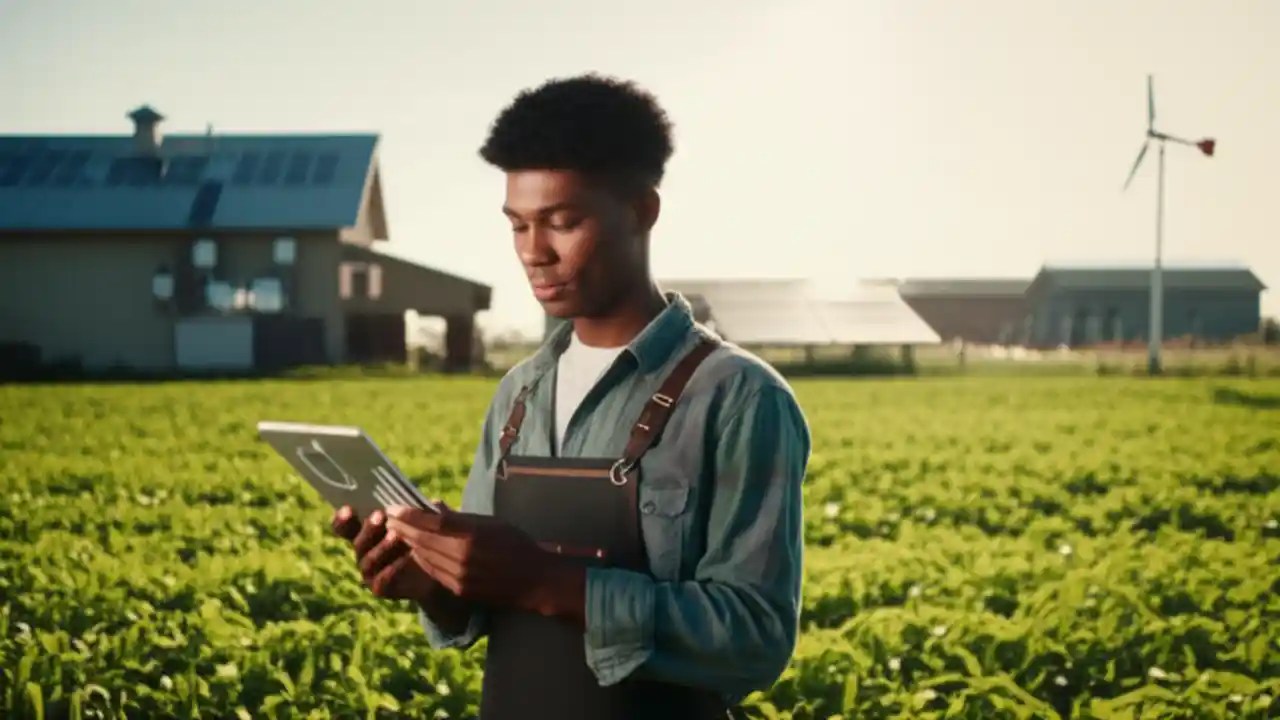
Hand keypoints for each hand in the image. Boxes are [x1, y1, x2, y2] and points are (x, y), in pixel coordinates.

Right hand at [330, 505, 436, 602]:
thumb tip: (428, 503)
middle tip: (380, 516)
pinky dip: (392, 568)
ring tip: (396, 535)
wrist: (439, 572)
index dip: (342, 519)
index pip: (346, 526)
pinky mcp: (380, 588)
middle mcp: (364, 552)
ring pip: (367, 560)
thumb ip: (422, 511)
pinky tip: (406, 557)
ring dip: (381, 547)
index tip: (348, 508)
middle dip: (368, 528)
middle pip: (357, 541)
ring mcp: (370, 572)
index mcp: (368, 532)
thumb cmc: (427, 537)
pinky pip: (381, 579)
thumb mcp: (426, 521)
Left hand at [384, 504, 585, 625]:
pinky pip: (433, 571)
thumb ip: (461, 517)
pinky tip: (415, 550)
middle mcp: (462, 557)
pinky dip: (421, 559)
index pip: (432, 523)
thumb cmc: (516, 544)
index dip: (410, 515)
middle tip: (388, 518)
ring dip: (409, 544)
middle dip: (403, 528)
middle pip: (423, 540)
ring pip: (424, 557)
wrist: (533, 581)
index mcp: (472, 535)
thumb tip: (434, 505)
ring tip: (397, 532)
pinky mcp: (458, 589)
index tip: (394, 507)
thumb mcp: (492, 523)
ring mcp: (459, 576)